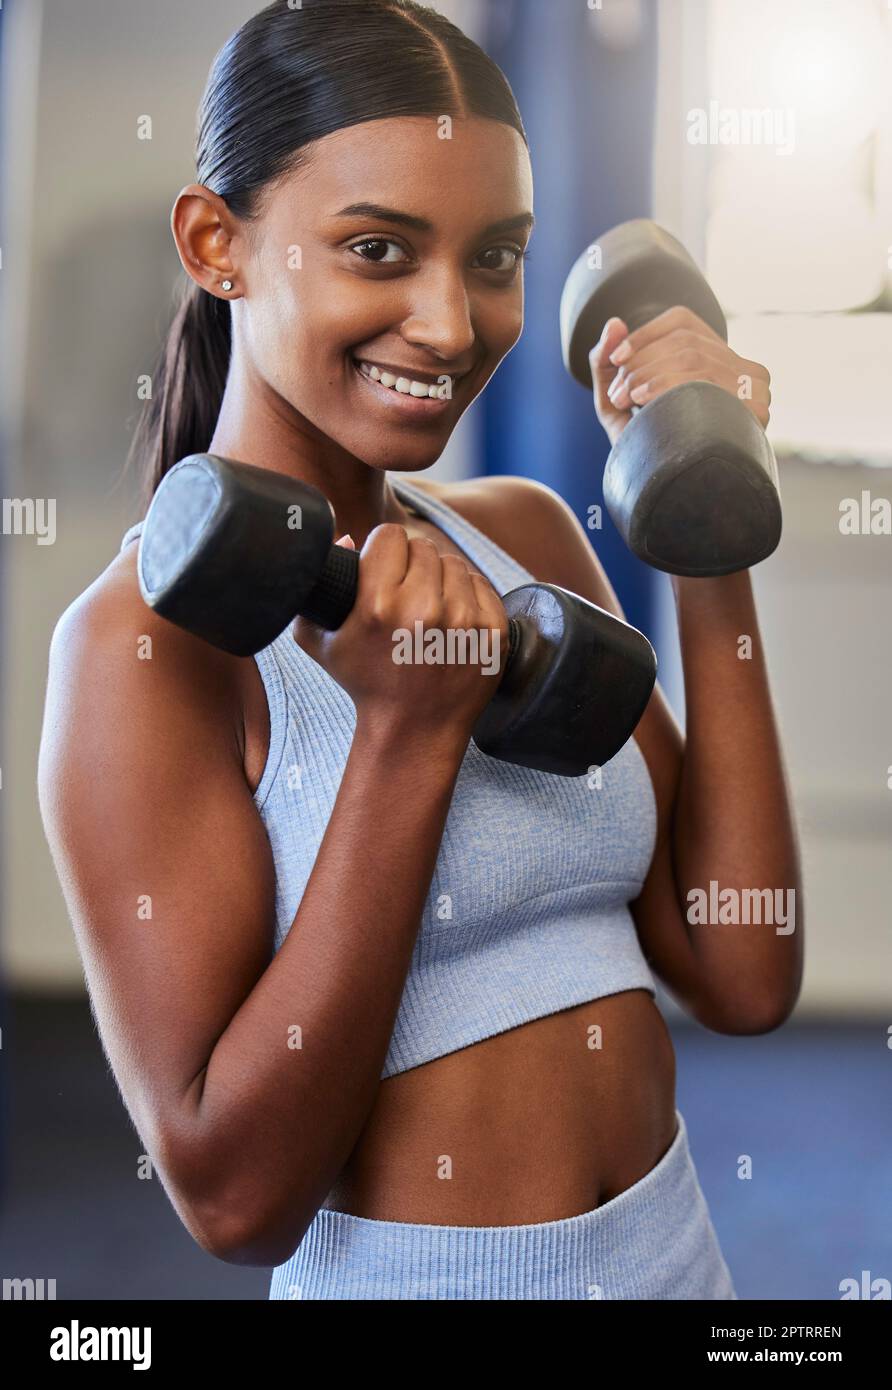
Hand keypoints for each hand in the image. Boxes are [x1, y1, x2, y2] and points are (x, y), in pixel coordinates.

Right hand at [293, 525, 508, 742]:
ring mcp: (465, 621)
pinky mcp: (494, 632)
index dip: (383, 550)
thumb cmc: (366, 683)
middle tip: (405, 595)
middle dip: (412, 565)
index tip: (382, 570)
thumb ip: (321, 586)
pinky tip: (452, 622)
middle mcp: (424, 610)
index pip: (390, 536)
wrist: (415, 730)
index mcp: (379, 607)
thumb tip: (346, 537)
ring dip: (440, 579)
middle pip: (423, 547)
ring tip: (428, 609)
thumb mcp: (322, 641)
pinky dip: (467, 596)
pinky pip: (481, 584)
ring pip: (454, 563)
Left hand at [588, 308, 771, 448]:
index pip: (681, 322)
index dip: (644, 335)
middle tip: (617, 393)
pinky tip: (648, 403)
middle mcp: (742, 367)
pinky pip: (706, 380)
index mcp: (717, 357)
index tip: (616, 358)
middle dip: (642, 362)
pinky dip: (669, 386)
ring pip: (693, 356)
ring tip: (627, 400)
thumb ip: (608, 360)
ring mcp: (755, 388)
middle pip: (684, 340)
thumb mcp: (618, 399)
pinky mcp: (756, 409)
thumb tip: (613, 323)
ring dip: (650, 375)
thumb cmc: (644, 445)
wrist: (671, 496)